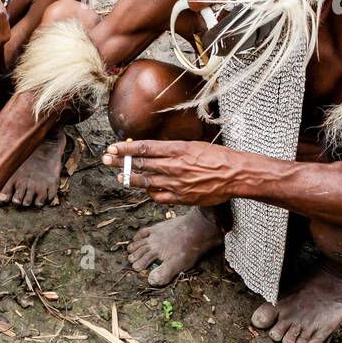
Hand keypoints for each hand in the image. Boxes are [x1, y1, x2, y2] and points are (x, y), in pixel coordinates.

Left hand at [102, 140, 238, 206]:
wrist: (235, 175)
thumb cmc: (217, 157)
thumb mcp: (193, 145)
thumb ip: (172, 149)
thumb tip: (152, 150)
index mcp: (177, 150)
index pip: (144, 148)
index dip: (126, 149)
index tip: (113, 147)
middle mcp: (174, 166)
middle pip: (141, 164)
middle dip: (121, 162)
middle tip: (106, 159)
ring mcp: (176, 183)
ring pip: (146, 181)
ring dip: (131, 178)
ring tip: (119, 176)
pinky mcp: (181, 197)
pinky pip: (158, 196)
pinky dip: (149, 192)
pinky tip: (145, 189)